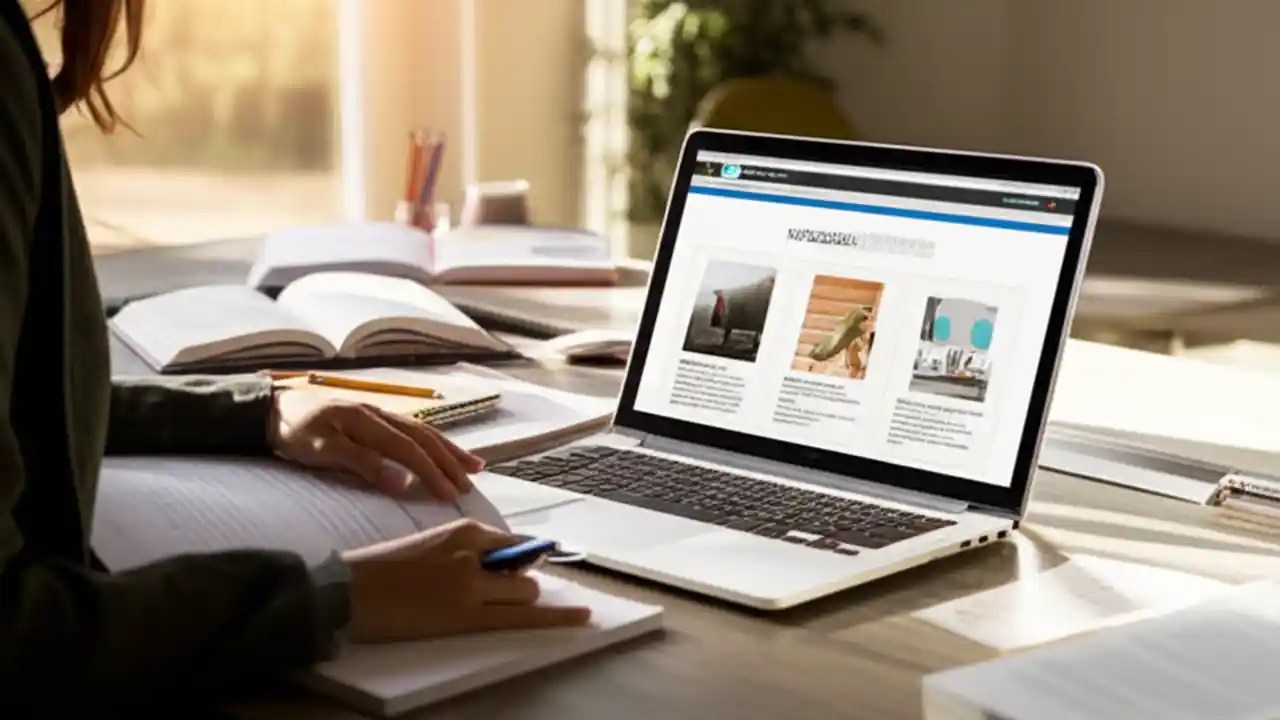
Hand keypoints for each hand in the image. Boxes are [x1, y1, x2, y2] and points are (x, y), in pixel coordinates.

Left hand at [268, 387, 484, 500]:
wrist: (271, 409)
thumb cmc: (293, 432)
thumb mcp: (322, 450)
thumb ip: (362, 464)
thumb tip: (403, 482)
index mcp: (368, 421)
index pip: (409, 449)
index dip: (432, 472)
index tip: (449, 495)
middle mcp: (379, 413)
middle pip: (424, 438)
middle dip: (449, 462)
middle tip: (468, 486)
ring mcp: (378, 413)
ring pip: (423, 431)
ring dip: (449, 449)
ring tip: (474, 466)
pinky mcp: (374, 418)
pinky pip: (413, 429)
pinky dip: (433, 441)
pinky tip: (442, 449)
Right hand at [341, 519, 591, 641]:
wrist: (348, 591)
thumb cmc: (383, 571)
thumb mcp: (431, 545)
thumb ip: (466, 552)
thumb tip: (503, 564)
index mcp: (464, 530)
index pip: (515, 543)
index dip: (525, 561)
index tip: (530, 568)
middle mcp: (475, 552)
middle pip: (526, 569)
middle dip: (520, 585)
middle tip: (498, 597)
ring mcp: (472, 585)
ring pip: (527, 593)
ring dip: (519, 603)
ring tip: (483, 611)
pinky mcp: (466, 616)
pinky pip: (524, 617)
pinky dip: (557, 618)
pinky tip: (582, 617)